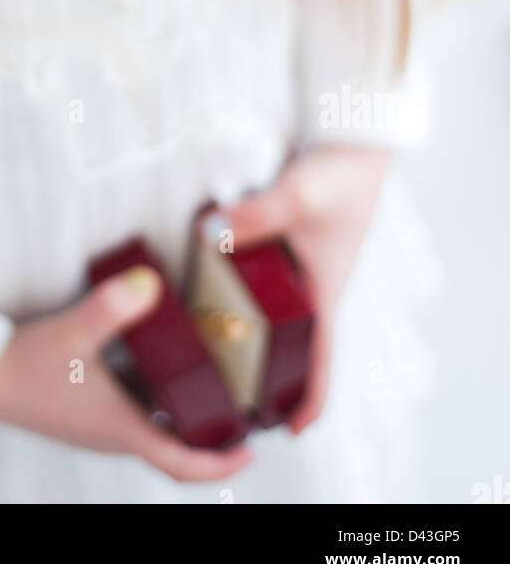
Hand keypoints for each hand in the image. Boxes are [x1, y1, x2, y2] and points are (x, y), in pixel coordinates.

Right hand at [0, 265, 254, 483]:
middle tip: (242, 413)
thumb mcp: (72, 332)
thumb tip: (149, 284)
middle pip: (174, 449)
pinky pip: (133, 414)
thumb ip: (110, 308)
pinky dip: (156, 400)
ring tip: (212, 385)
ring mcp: (97, 424)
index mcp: (121, 429)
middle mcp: (113, 434)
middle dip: (211, 438)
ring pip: (154, 430)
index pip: (181, 464)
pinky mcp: (84, 409)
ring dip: (184, 418)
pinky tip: (158, 365)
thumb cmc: (22, 364)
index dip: (221, 466)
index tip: (252, 453)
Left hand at [223, 144, 394, 434]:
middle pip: (291, 337)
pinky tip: (209, 276)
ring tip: (206, 339)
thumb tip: (210, 234)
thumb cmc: (339, 173)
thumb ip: (256, 217)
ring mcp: (303, 260)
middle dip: (266, 367)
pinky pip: (264, 272)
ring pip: (273, 304)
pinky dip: (241, 281)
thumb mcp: (296, 198)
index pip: (323, 357)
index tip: (292, 430)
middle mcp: (315, 282)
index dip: (312, 397)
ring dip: (248, 322)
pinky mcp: (291, 237)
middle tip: (228, 389)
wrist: (356, 134)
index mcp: (326, 288)